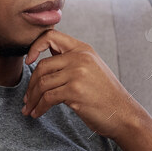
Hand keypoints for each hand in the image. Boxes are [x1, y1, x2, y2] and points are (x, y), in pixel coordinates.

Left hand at [22, 29, 136, 137]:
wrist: (124, 114)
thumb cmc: (105, 95)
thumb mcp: (91, 69)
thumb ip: (71, 62)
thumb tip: (41, 62)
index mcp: (83, 49)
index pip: (51, 36)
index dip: (35, 47)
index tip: (28, 62)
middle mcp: (80, 57)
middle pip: (42, 65)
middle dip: (31, 84)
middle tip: (27, 98)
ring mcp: (77, 73)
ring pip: (42, 83)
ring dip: (32, 99)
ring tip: (29, 108)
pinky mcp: (75, 91)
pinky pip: (47, 98)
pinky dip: (39, 107)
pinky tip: (37, 113)